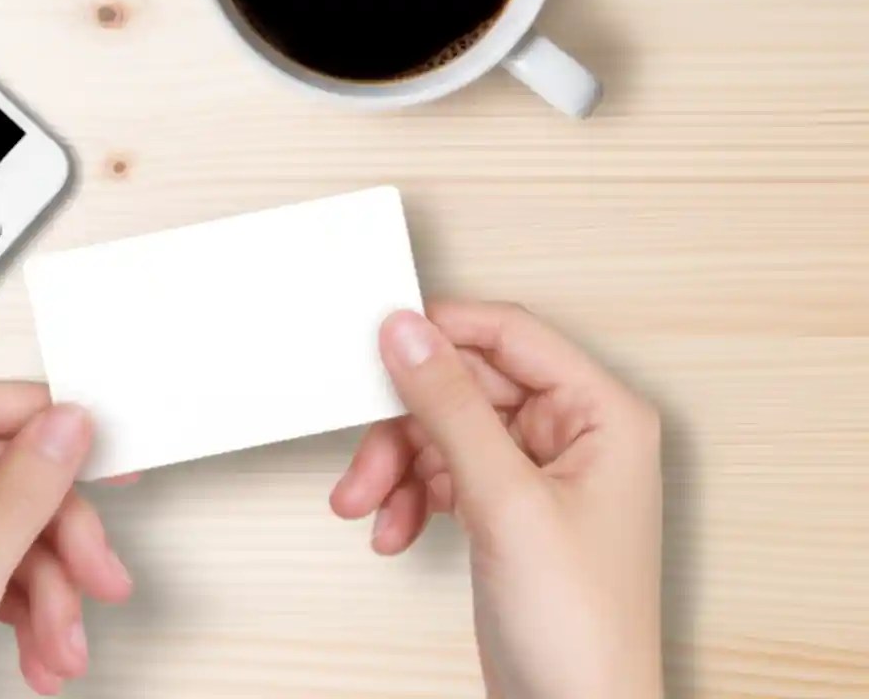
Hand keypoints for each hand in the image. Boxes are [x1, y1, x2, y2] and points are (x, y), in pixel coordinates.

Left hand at [0, 382, 132, 698]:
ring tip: (65, 645)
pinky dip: (25, 612)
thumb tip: (64, 426)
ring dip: (48, 590)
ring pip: (1, 535)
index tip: (101, 442)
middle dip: (56, 536)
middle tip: (100, 571)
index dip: (38, 419)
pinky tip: (44, 656)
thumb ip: (18, 499)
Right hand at [331, 302, 662, 698]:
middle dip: (406, 426)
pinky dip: (410, 499)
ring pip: (445, 433)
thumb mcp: (505, 502)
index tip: (380, 342)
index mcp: (602, 415)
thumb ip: (451, 407)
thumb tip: (409, 334)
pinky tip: (394, 531)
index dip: (442, 334)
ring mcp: (538, 476)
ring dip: (398, 467)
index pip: (511, 336)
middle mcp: (575, 436)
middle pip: (467, 388)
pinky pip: (443, 476)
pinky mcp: (507, 512)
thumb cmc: (581, 632)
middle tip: (365, 459)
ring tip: (369, 505)